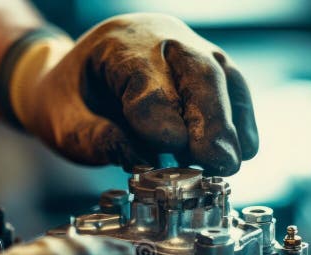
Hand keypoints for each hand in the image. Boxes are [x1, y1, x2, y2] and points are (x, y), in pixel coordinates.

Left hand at [6, 13, 258, 174]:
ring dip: (231, 122)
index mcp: (117, 43)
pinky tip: (245, 150)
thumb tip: (143, 160)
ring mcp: (188, 48)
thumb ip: (96, 140)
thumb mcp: (64, 125)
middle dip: (209, 120)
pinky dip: (241, 119)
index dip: (160, 115)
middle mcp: (159, 36)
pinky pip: (233, 87)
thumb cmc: (69, 102)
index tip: (171, 148)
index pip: (146, 77)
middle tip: (217, 162)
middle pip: (196, 71)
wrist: (73, 82)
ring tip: (232, 163)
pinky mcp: (206, 68)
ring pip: (222, 76)